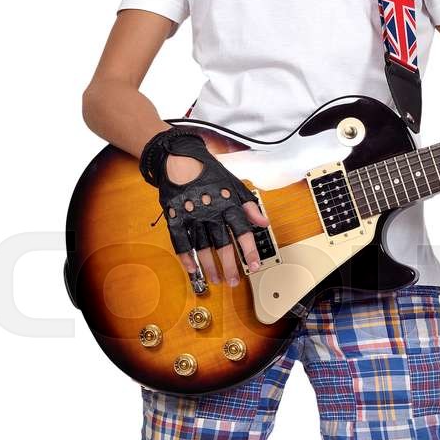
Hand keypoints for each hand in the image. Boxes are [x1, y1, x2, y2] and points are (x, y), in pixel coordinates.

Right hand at [139, 128, 270, 287]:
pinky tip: (192, 269)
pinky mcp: (175, 217)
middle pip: (222, 245)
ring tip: (215, 279)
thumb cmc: (210, 172)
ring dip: (209, 266)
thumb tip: (264, 223)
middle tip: (234, 281)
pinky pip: (180, 241)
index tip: (254, 266)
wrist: (179, 158)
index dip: (249, 251)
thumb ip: (250, 206)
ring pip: (202, 247)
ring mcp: (192, 216)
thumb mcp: (234, 185)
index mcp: (228, 204)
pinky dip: (186, 257)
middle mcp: (211, 212)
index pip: (242, 232)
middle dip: (229, 266)